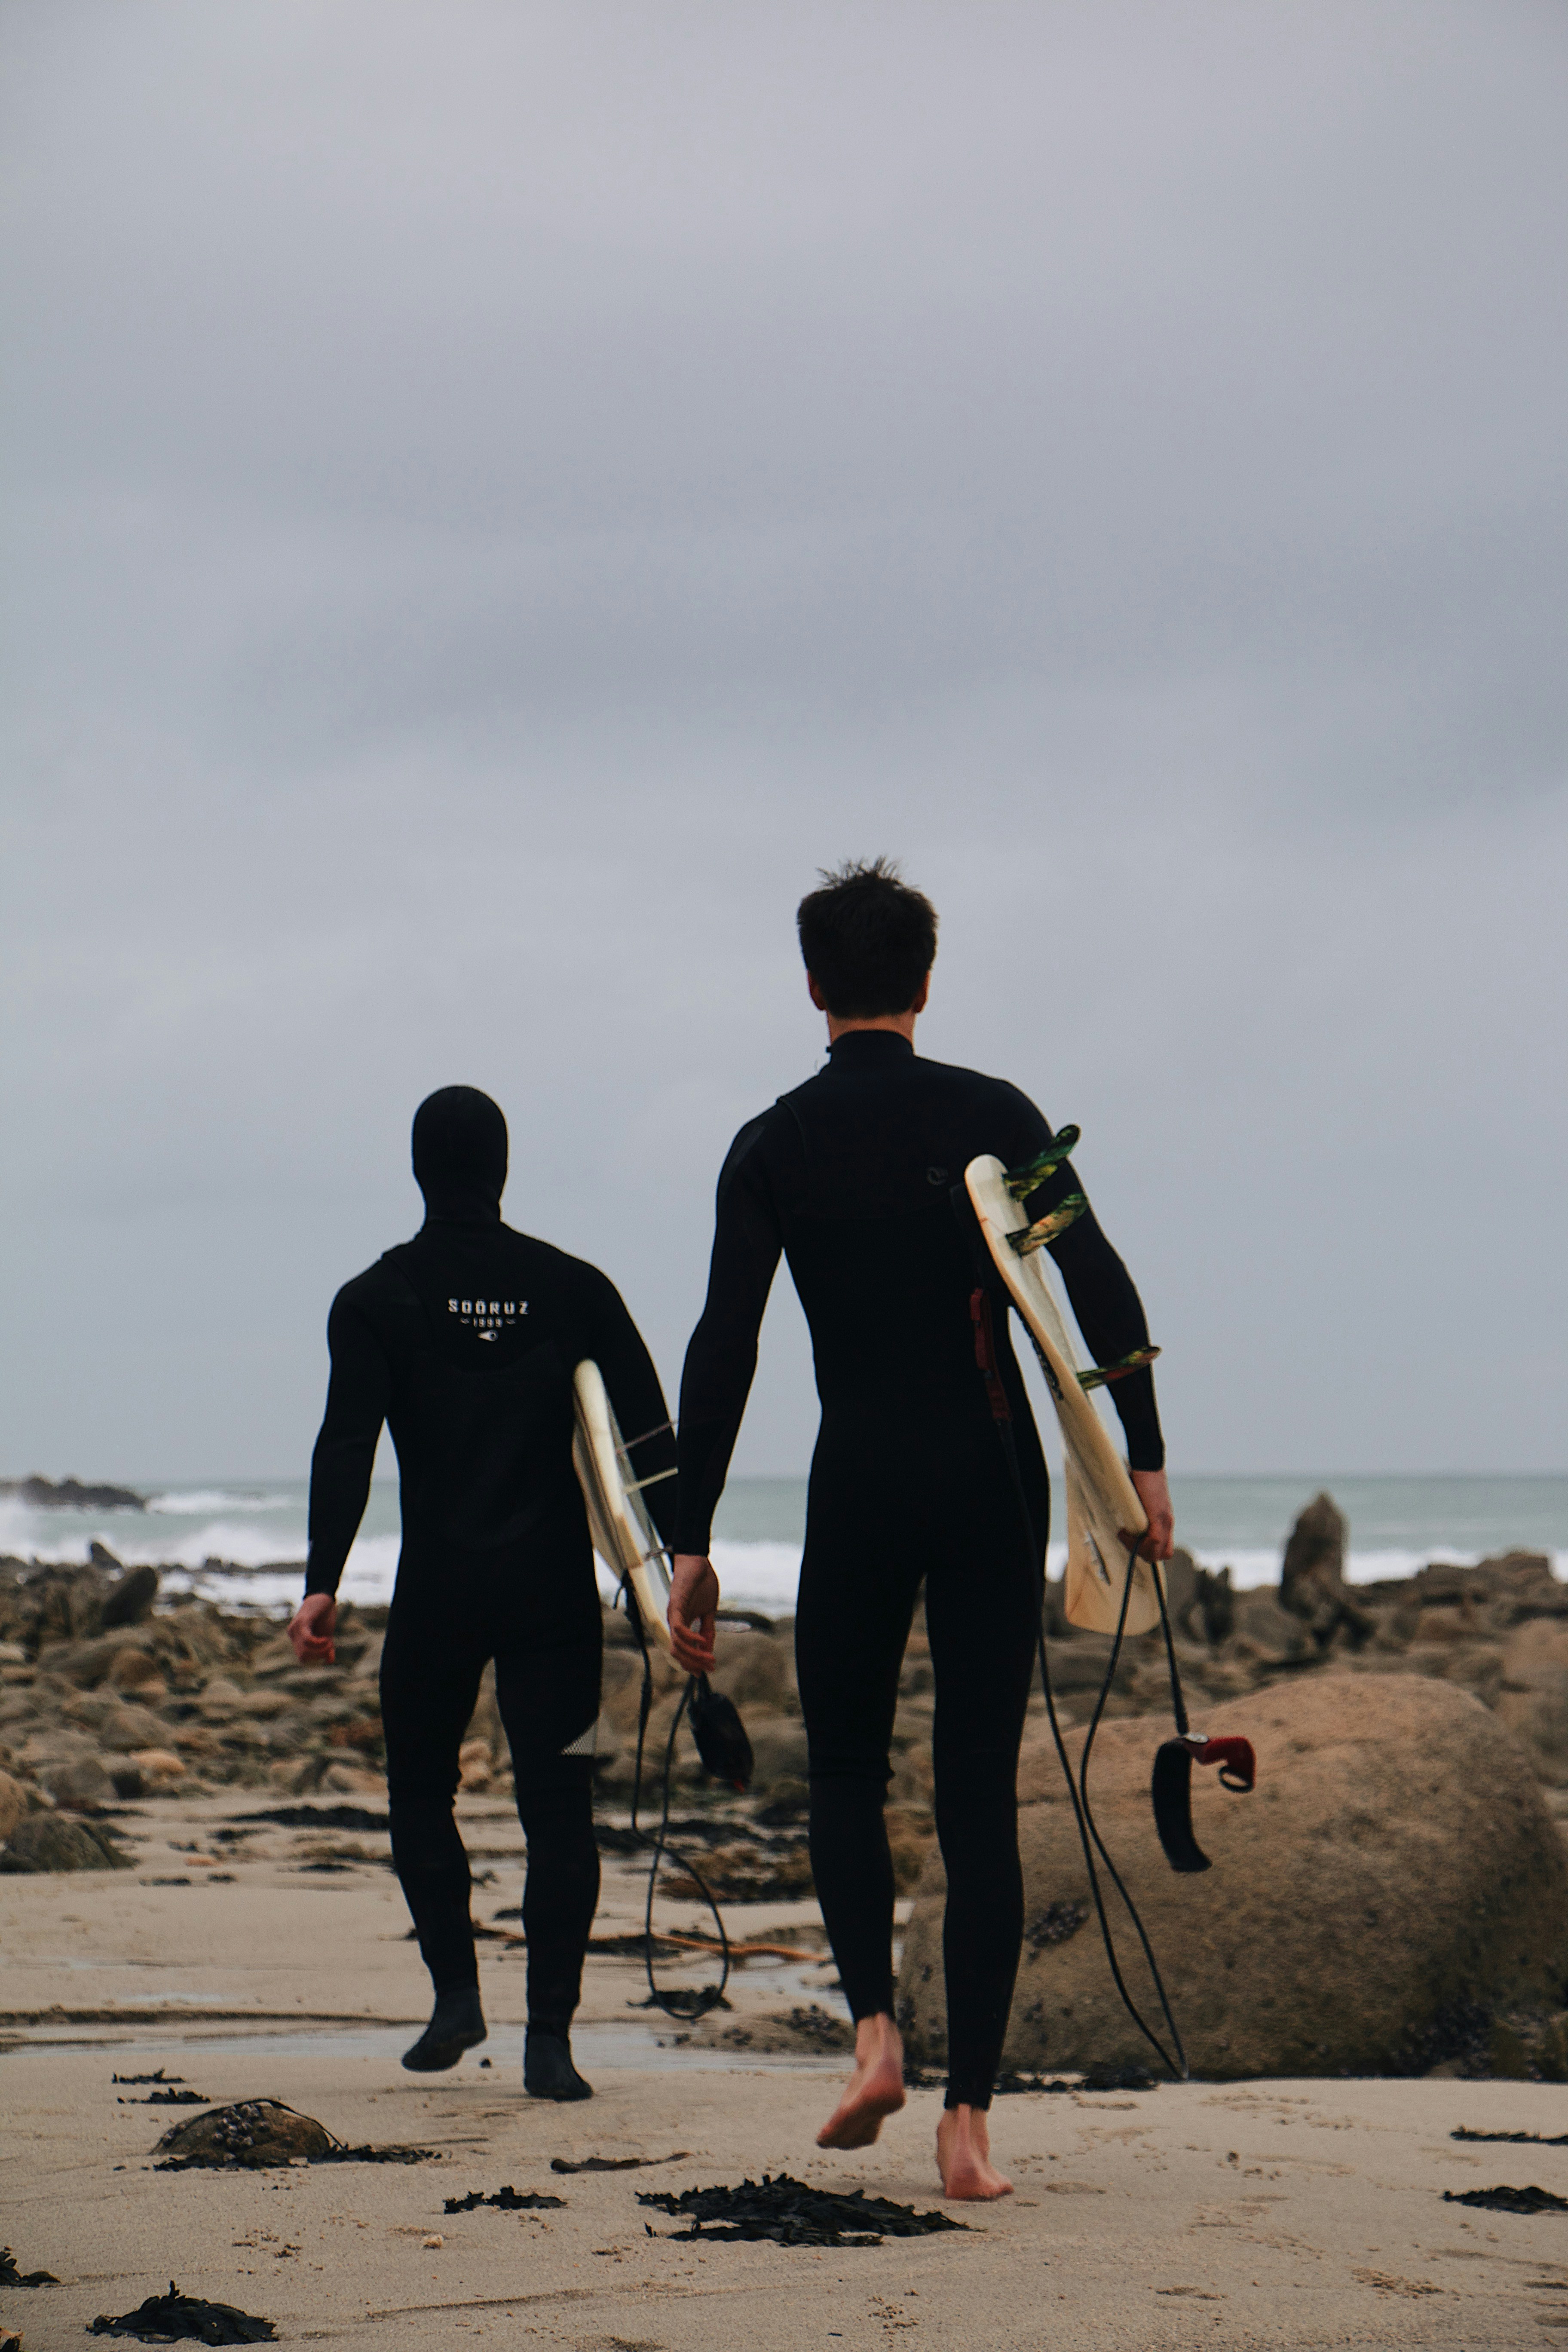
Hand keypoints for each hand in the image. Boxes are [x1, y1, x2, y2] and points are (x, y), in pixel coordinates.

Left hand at [288, 1592, 337, 1664]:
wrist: (324, 1595)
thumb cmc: (324, 1614)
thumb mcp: (326, 1634)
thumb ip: (326, 1648)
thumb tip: (329, 1661)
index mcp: (296, 1638)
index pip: (303, 1657)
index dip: (316, 1657)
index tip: (328, 1649)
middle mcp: (292, 1633)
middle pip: (302, 1656)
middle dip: (318, 1655)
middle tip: (329, 1646)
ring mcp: (295, 1628)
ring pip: (304, 1650)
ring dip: (319, 1649)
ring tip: (329, 1641)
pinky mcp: (301, 1622)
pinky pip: (307, 1640)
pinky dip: (318, 1643)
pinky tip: (327, 1639)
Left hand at [668, 1554, 718, 1675]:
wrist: (698, 1561)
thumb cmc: (702, 1584)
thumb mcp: (708, 1612)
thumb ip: (707, 1630)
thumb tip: (708, 1650)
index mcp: (681, 1624)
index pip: (681, 1651)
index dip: (692, 1664)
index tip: (706, 1671)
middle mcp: (674, 1622)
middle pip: (677, 1652)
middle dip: (694, 1663)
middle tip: (710, 1668)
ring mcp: (674, 1614)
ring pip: (677, 1644)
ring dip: (694, 1655)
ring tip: (709, 1658)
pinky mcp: (676, 1605)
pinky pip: (679, 1628)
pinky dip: (689, 1638)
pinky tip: (701, 1641)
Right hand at [1123, 1468, 1174, 1563]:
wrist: (1148, 1463)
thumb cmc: (1142, 1478)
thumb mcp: (1143, 1502)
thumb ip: (1141, 1514)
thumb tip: (1127, 1522)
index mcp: (1165, 1522)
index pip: (1163, 1550)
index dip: (1148, 1552)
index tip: (1132, 1542)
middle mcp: (1168, 1524)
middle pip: (1160, 1555)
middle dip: (1141, 1554)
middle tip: (1126, 1540)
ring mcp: (1165, 1521)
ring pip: (1157, 1552)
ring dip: (1138, 1549)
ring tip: (1124, 1535)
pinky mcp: (1160, 1516)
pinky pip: (1154, 1540)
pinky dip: (1137, 1542)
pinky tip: (1124, 1532)